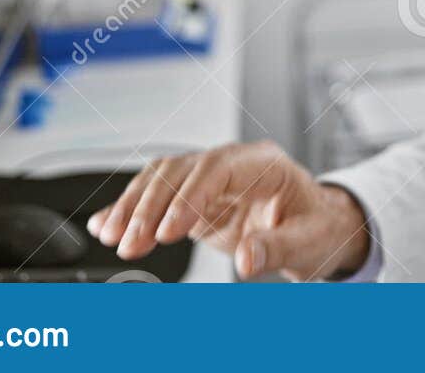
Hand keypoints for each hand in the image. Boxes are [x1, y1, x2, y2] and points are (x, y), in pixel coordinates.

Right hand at [88, 140, 371, 280]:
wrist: (319, 226)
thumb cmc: (318, 226)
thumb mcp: (309, 240)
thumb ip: (278, 247)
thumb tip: (248, 260)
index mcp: (262, 163)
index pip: (216, 168)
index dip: (188, 196)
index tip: (167, 233)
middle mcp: (231, 163)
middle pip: (180, 170)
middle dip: (150, 206)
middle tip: (130, 243)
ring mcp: (210, 179)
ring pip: (160, 179)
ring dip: (132, 207)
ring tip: (111, 237)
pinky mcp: (194, 199)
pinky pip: (156, 197)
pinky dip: (129, 210)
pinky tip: (105, 225)